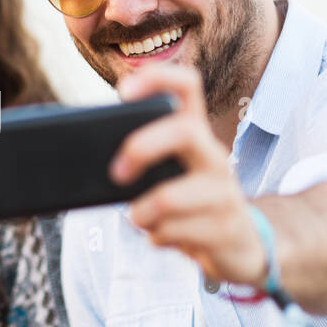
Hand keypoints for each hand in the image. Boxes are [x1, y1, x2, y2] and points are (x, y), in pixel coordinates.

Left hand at [110, 63, 266, 286]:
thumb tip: (87, 159)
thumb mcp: (167, 176)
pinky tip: (163, 236)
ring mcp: (224, 193)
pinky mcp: (225, 229)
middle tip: (117, 174)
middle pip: (185, 131)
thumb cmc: (187, 205)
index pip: (187, 86)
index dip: (156, 79)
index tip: (122, 92)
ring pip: (169, 197)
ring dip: (141, 213)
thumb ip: (141, 162)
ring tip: (140, 218)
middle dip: (141, 148)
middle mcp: (215, 156)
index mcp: (196, 135)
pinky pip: (173, 233)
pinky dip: (155, 237)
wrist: (238, 247)